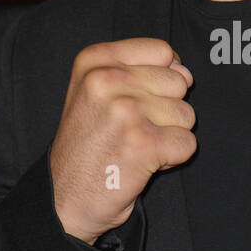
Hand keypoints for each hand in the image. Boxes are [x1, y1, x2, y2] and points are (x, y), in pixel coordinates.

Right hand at [49, 37, 195, 244]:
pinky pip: (188, 144)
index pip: (161, 51)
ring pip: (186, 114)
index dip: (159, 80)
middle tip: (130, 130)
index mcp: (94, 60)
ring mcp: (125, 110)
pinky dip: (172, 159)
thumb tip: (186, 72)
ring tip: (134, 146)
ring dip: (168, 135)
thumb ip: (142, 71)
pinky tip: (142, 163)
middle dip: (164, 110)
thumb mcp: (96, 92)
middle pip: (178, 83)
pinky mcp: (142, 143)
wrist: (63, 199)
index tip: (133, 101)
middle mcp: (106, 79)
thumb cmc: (87, 146)